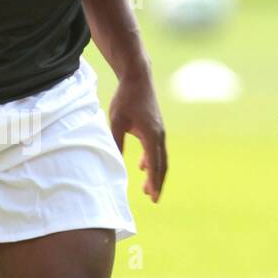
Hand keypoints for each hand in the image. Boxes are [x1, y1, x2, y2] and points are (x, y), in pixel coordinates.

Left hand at [109, 63, 167, 202]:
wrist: (138, 78)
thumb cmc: (126, 99)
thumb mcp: (116, 122)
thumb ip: (116, 143)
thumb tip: (116, 163)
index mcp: (151, 135)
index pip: (155, 165)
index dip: (154, 183)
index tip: (153, 197)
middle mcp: (159, 135)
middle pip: (161, 164)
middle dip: (157, 182)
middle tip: (153, 199)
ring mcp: (159, 130)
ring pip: (160, 157)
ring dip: (154, 173)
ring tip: (146, 188)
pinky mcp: (156, 126)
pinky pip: (156, 148)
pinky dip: (152, 160)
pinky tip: (142, 166)